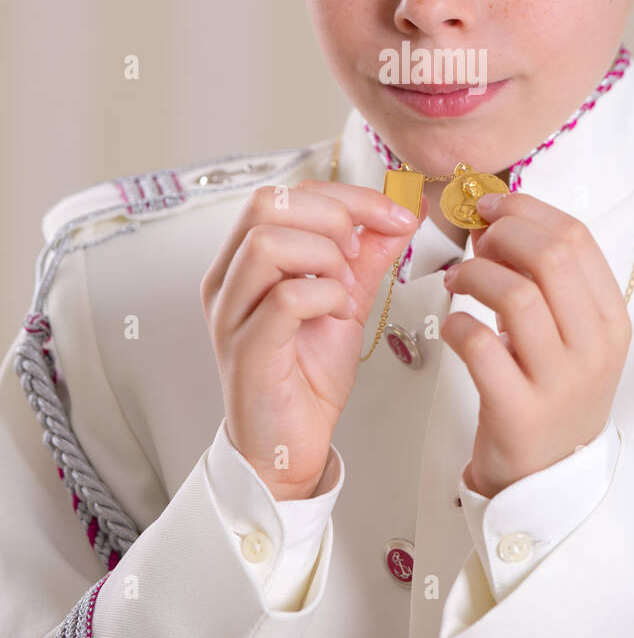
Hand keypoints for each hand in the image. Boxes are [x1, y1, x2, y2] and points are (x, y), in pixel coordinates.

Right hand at [201, 180, 426, 499]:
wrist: (288, 444)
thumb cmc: (306, 376)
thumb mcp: (346, 300)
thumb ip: (368, 256)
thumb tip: (402, 212)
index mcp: (245, 259)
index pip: (288, 194)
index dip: (347, 194)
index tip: (394, 215)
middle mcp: (228, 279)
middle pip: (267, 203)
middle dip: (332, 217)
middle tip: (359, 255)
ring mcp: (231, 313)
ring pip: (267, 243)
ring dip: (324, 258)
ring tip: (346, 290)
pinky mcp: (246, 348)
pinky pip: (284, 298)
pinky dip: (324, 295)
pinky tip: (338, 313)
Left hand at [440, 191, 628, 498]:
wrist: (550, 477)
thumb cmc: (552, 390)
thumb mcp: (570, 333)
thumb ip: (546, 280)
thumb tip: (498, 218)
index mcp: (611, 319)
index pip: (577, 239)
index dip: (527, 210)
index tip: (492, 207)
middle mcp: (594, 347)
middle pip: (551, 257)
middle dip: (503, 236)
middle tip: (476, 245)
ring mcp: (560, 381)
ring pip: (516, 295)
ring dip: (475, 275)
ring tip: (458, 282)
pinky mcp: (519, 411)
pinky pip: (481, 346)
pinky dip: (457, 325)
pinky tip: (453, 327)